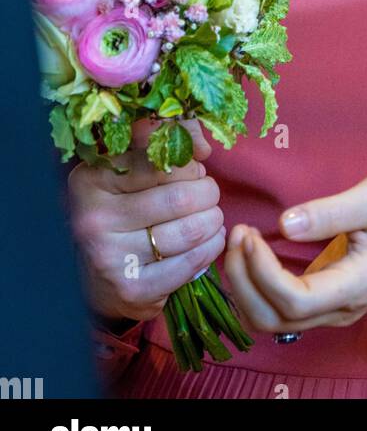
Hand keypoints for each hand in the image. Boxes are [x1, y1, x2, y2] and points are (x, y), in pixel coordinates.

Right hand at [68, 117, 225, 324]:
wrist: (99, 279)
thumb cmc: (122, 212)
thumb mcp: (129, 171)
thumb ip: (163, 141)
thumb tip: (202, 143)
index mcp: (89, 180)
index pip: (160, 159)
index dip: (189, 164)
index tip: (194, 171)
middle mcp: (94, 219)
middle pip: (181, 197)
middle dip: (207, 193)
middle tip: (207, 195)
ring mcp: (111, 258)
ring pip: (191, 229)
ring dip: (213, 220)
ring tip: (211, 217)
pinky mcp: (133, 289)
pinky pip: (192, 262)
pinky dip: (212, 247)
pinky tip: (210, 240)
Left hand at [224, 169, 366, 334]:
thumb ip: (332, 211)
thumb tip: (285, 224)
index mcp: (356, 285)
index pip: (294, 300)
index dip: (262, 272)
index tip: (250, 233)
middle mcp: (340, 308)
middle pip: (273, 319)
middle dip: (243, 281)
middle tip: (237, 234)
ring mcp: (332, 310)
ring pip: (271, 320)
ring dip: (244, 286)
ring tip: (240, 241)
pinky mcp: (324, 302)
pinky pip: (278, 310)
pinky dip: (255, 287)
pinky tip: (251, 254)